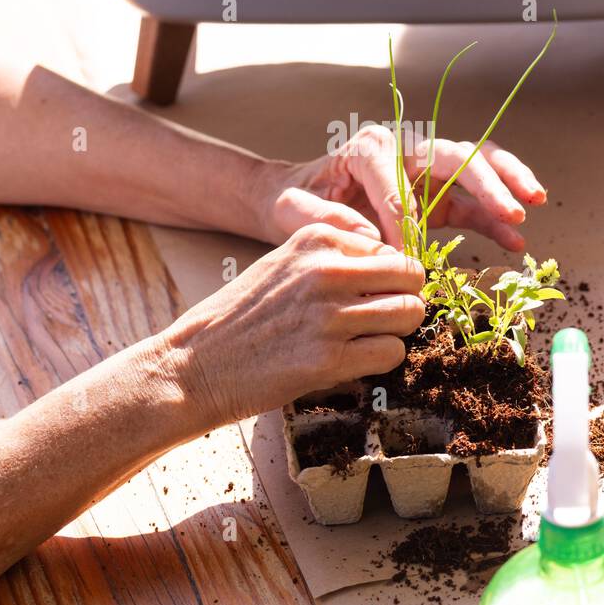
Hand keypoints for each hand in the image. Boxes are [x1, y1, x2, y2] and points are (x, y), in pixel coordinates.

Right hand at [163, 223, 424, 423]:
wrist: (193, 365)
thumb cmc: (238, 318)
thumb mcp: (282, 264)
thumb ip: (332, 260)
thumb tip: (393, 269)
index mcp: (316, 239)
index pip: (393, 252)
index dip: (392, 279)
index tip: (375, 297)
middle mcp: (326, 271)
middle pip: (410, 279)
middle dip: (405, 301)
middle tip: (383, 321)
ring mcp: (329, 316)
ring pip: (409, 315)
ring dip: (396, 332)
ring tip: (366, 341)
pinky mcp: (328, 359)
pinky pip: (392, 353)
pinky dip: (382, 360)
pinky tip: (354, 361)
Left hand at [258, 124, 545, 252]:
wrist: (295, 200)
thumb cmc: (294, 200)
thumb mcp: (293, 210)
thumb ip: (325, 219)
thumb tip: (368, 238)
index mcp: (371, 148)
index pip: (401, 183)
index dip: (406, 220)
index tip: (405, 256)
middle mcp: (405, 150)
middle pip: (456, 156)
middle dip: (488, 182)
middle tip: (514, 209)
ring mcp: (425, 173)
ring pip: (476, 168)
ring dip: (506, 185)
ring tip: (532, 206)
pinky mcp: (436, 198)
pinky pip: (472, 205)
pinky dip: (494, 220)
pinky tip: (516, 242)